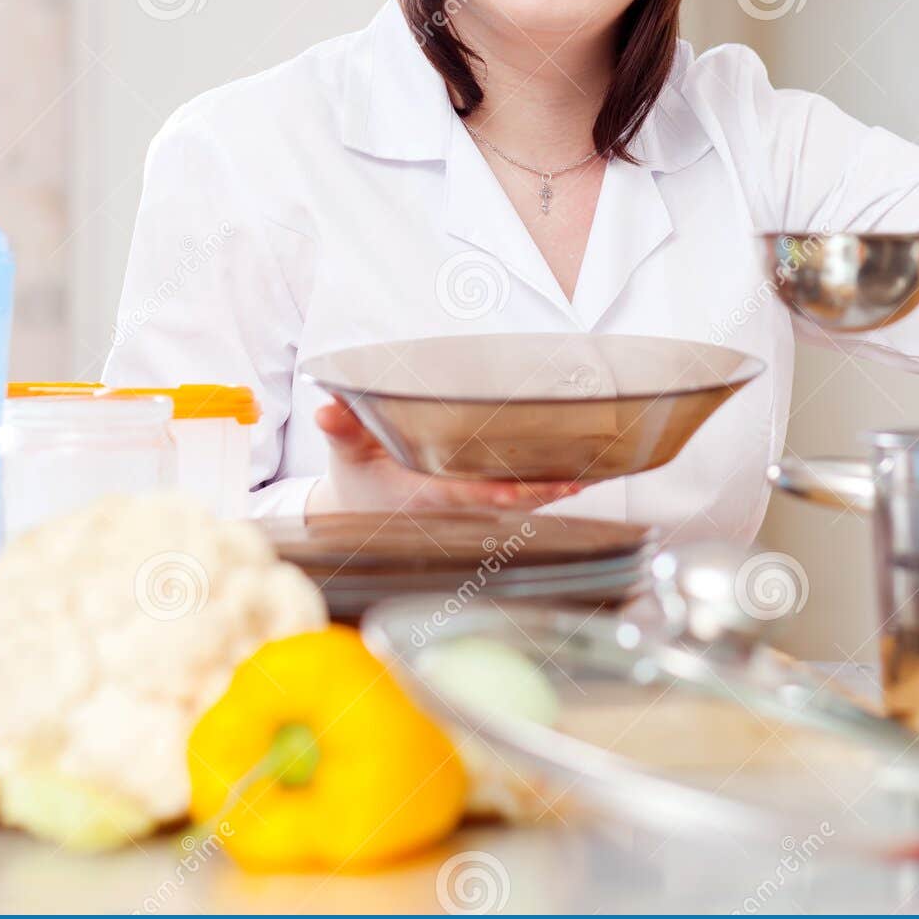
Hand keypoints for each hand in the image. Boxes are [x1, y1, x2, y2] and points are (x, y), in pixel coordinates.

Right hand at [307, 398, 583, 514]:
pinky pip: (518, 499)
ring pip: (518, 504)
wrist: (357, 511)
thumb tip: (327, 406)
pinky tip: (578, 476)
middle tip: (579, 480)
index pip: (460, 494)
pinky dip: (547, 489)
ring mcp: (467, 507)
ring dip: (553, 492)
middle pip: (503, 503)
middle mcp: (451, 506)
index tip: (516, 489)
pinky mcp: (477, 502)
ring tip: (592, 476)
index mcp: (421, 495)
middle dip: (540, 494)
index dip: (489, 494)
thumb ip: (341, 429)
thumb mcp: (343, 452)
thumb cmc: (354, 478)